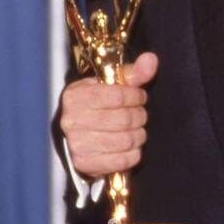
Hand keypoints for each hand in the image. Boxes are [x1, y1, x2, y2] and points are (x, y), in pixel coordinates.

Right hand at [60, 51, 157, 178]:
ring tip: (136, 130)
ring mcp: (77, 144)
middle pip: (124, 120)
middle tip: (139, 115)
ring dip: (138, 136)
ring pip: (125, 140)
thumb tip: (151, 60)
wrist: (74, 134)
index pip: (118, 96)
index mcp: (77, 96)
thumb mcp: (109, 85)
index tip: (138, 97)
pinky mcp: (85, 163)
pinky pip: (122, 161)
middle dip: (139, 116)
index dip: (136, 96)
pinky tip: (130, 146)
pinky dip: (133, 154)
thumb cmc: (96, 106)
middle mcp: (72, 120)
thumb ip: (132, 73)